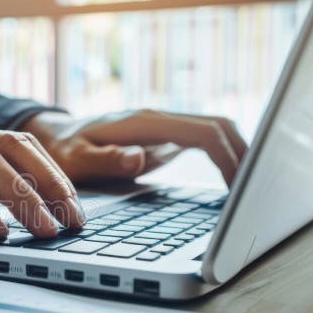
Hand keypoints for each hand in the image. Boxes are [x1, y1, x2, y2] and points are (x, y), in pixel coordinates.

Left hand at [22, 109, 247, 184]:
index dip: (228, 157)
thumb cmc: (62, 149)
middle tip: (258, 191)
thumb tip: (141, 158)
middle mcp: (159, 120)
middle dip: (244, 154)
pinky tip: (231, 182)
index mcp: (144, 122)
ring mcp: (164, 128)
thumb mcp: (74, 158)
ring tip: (252, 189)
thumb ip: (105, 159)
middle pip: (219, 127)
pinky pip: (203, 143)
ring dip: (238, 154)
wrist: (54, 136)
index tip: (240, 184)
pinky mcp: (164, 139)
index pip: (203, 133)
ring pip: (215, 132)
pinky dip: (223, 158)